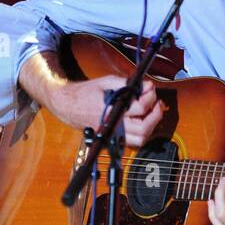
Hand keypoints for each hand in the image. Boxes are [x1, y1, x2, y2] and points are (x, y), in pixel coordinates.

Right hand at [47, 74, 165, 147]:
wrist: (67, 105)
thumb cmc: (86, 93)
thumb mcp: (106, 82)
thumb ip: (127, 84)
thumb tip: (146, 86)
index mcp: (111, 110)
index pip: (140, 108)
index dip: (150, 97)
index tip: (150, 88)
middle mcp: (113, 126)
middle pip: (144, 129)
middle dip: (155, 115)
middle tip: (156, 103)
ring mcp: (113, 136)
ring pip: (140, 140)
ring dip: (150, 126)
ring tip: (151, 112)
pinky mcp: (113, 140)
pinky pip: (132, 142)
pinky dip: (142, 133)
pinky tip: (142, 121)